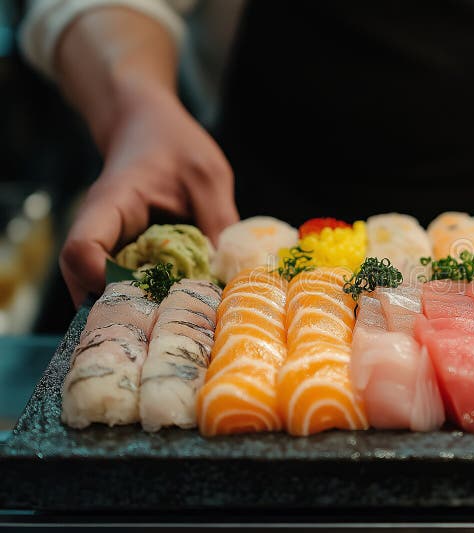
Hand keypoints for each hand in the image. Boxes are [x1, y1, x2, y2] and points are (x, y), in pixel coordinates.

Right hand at [60, 83, 238, 305]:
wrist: (147, 125)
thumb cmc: (174, 143)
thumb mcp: (207, 176)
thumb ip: (220, 221)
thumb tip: (230, 273)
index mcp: (111, 206)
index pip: (82, 250)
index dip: (102, 281)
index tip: (146, 294)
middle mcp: (100, 232)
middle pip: (87, 285)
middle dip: (125, 310)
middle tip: (171, 324)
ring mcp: (108, 246)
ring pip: (105, 291)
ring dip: (138, 309)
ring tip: (179, 320)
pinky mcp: (123, 254)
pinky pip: (126, 285)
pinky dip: (149, 299)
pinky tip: (182, 306)